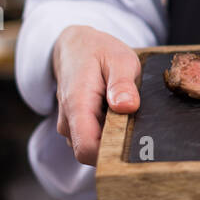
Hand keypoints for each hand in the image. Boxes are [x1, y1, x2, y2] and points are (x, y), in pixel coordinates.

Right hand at [52, 25, 141, 165]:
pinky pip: (92, 140)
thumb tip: (127, 106)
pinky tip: (112, 112)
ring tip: (120, 108)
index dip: (110, 153)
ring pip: (93, 147)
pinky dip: (106, 131)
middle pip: (92, 152)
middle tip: (131, 116)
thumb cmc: (97, 51)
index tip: (131, 139)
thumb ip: (122, 83)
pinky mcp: (74, 128)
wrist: (74, 46)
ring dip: (111, 135)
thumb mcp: (119, 58)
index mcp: (77, 104)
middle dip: (115, 143)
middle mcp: (68, 121)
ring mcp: (69, 126)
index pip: (87, 149)